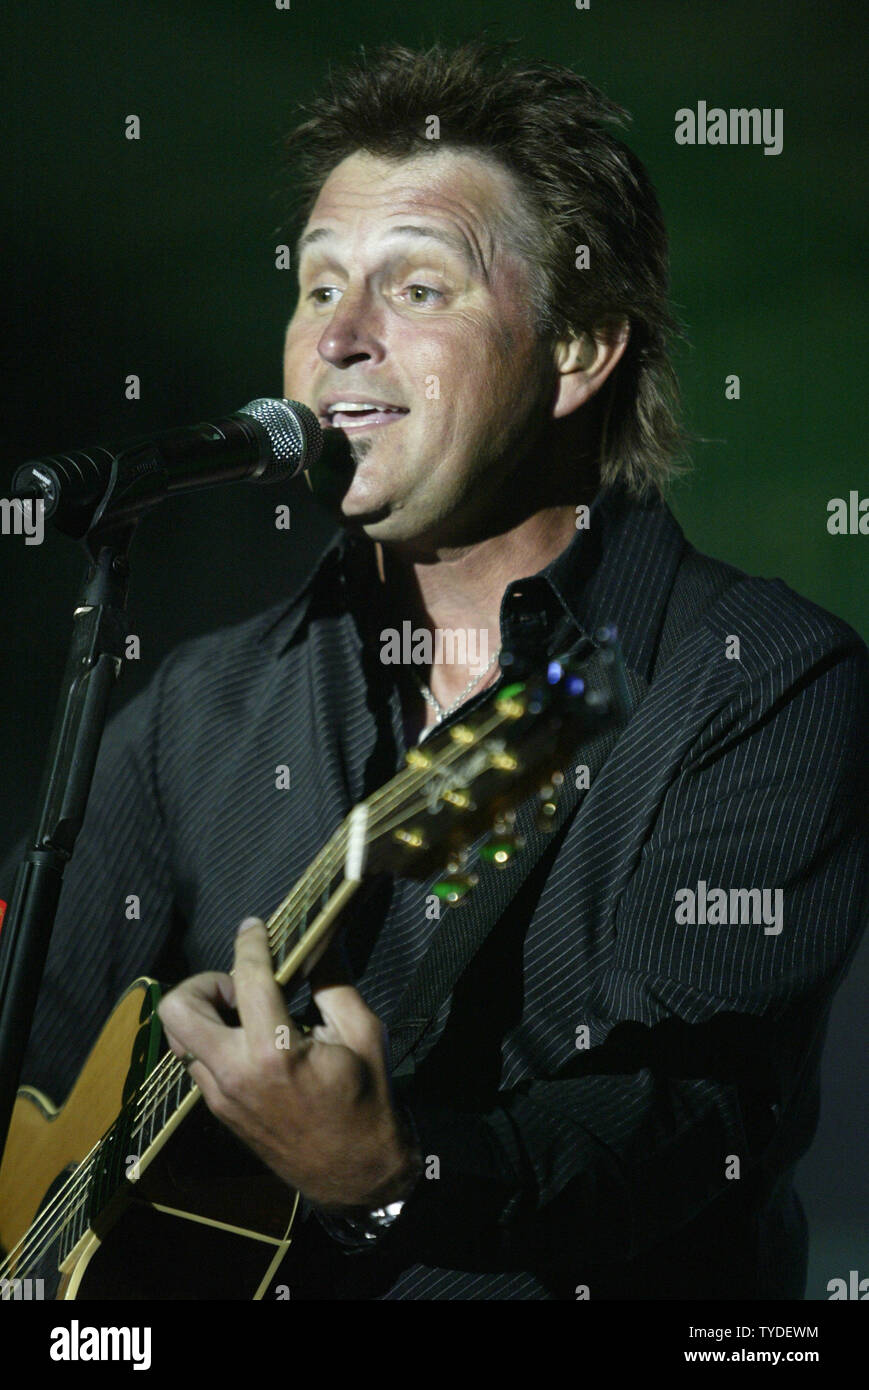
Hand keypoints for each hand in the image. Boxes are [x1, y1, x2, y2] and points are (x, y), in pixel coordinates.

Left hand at [156, 917, 420, 1210]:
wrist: (353, 1173)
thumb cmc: (365, 1099)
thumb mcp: (363, 1033)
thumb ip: (335, 981)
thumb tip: (321, 940)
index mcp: (275, 1051)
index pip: (247, 979)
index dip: (249, 942)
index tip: (254, 926)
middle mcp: (235, 1072)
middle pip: (178, 1008)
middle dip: (204, 982)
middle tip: (240, 984)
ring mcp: (220, 1095)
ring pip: (178, 1036)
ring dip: (204, 1011)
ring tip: (244, 1011)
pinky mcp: (218, 1110)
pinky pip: (196, 1060)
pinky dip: (213, 1038)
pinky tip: (249, 1038)